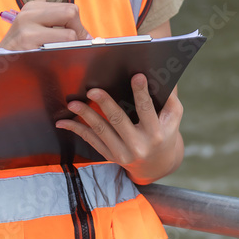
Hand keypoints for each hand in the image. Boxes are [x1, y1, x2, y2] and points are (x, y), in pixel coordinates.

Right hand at [0, 1, 91, 51]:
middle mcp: (28, 14)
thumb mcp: (33, 31)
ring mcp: (26, 29)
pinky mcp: (27, 45)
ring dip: (71, 47)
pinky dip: (64, 56)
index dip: (78, 26)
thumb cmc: (19, 52)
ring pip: (69, 33)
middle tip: (74, 47)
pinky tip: (53, 62)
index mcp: (32, 7)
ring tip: (60, 55)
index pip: (69, 9)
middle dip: (78, 32)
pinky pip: (61, 48)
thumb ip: (57, 27)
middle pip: (71, 13)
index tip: (77, 40)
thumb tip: (90, 37)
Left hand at [56, 75, 183, 184]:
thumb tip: (162, 73)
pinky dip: (78, 130)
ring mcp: (123, 153)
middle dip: (105, 104)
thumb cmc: (166, 132)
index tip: (136, 76)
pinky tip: (64, 122)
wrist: (157, 165)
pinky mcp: (111, 156)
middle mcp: (139, 145)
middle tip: (92, 90)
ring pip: (101, 132)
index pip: (147, 109)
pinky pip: (92, 141)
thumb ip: (170, 97)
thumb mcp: (173, 117)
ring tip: (73, 104)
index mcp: (156, 133)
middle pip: (119, 121)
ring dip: (85, 116)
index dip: (142, 92)